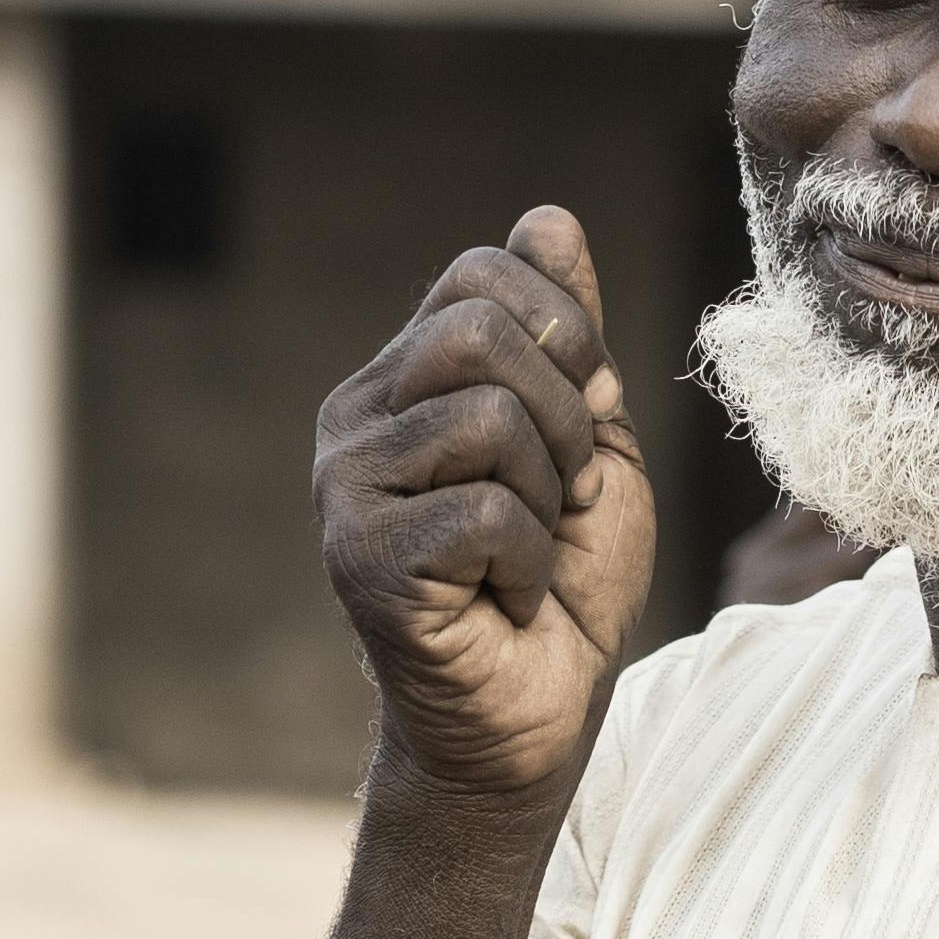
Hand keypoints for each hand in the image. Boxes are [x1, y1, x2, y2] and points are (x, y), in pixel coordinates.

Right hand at [314, 206, 656, 804]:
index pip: (483, 273)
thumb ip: (569, 340)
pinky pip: (486, 510)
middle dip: (565, 418)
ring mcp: (346, 486)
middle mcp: (358, 419)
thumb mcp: (592, 442)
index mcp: (405, 378)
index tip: (579, 423)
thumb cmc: (562, 587)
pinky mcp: (360, 556)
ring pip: (490, 415)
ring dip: (548, 498)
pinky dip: (530, 563)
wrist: (534, 720)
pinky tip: (504, 599)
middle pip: (483, 329)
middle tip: (558, 500)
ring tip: (524, 556)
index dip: (564, 334)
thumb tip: (547, 218)